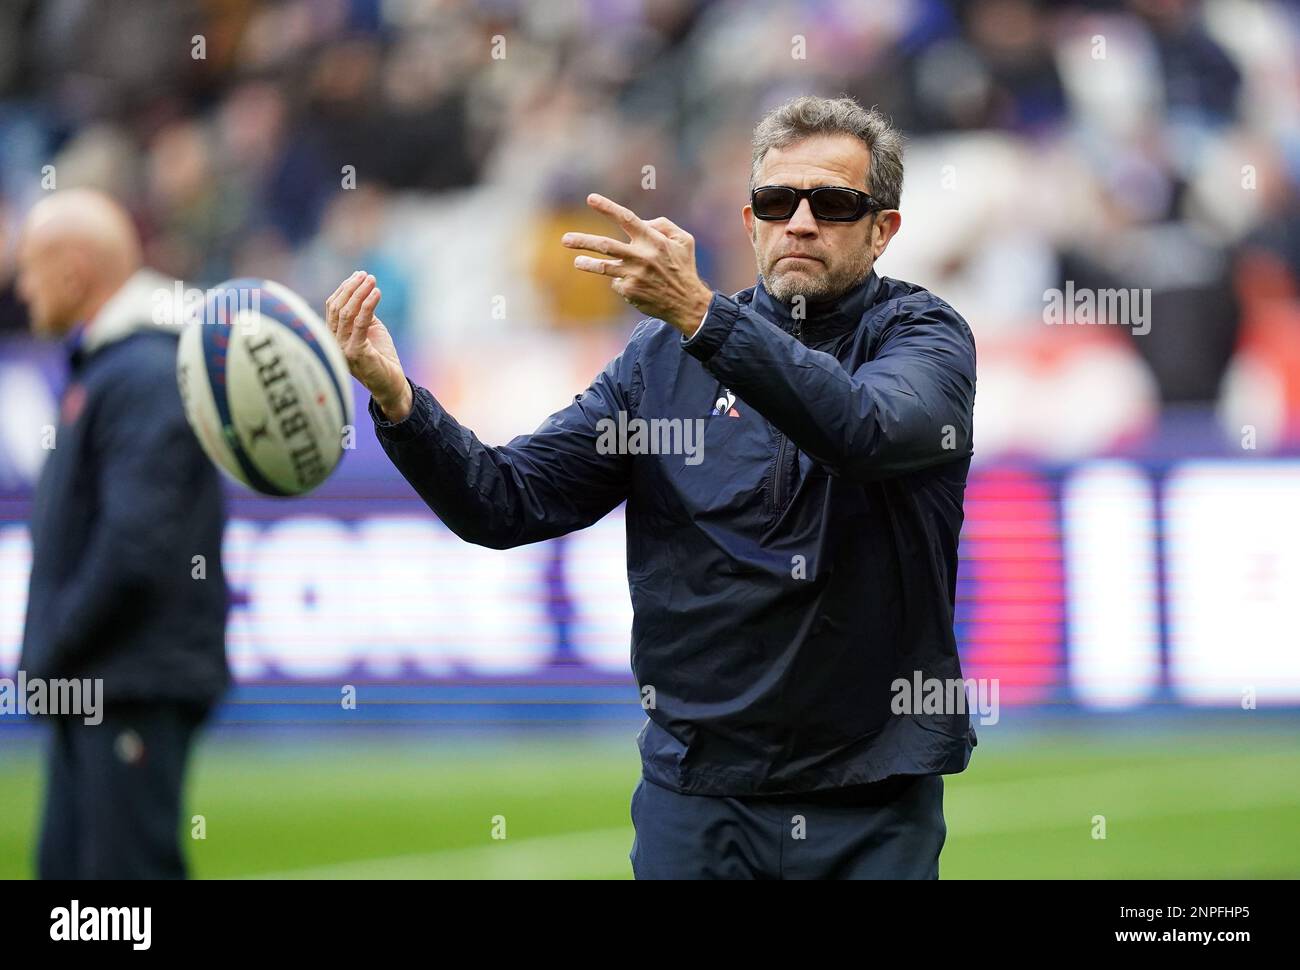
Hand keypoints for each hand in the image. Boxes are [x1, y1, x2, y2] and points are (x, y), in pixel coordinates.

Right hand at [325, 271, 411, 421]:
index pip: (332, 306)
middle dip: (351, 287)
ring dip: (360, 292)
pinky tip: (376, 293)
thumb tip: (361, 287)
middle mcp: (332, 342)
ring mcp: (342, 348)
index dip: (344, 288)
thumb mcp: (369, 329)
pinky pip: (360, 323)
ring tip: (372, 280)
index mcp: (333, 335)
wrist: (390, 384)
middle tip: (366, 275)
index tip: (359, 275)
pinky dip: (368, 305)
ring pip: (346, 313)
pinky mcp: (355, 353)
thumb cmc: (380, 356)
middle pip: (336, 307)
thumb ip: (362, 312)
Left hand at [561, 194, 713, 335]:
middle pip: (605, 245)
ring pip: (603, 267)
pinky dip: (622, 281)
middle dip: (582, 241)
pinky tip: (635, 285)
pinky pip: (618, 282)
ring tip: (577, 261)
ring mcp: (634, 275)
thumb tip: (641, 222)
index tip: (590, 199)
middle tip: (564, 239)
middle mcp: (641, 257)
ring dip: (587, 263)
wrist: (687, 303)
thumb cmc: (684, 268)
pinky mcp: (630, 291)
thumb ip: (663, 225)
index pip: (626, 218)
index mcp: (654, 240)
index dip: (607, 208)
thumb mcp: (684, 240)